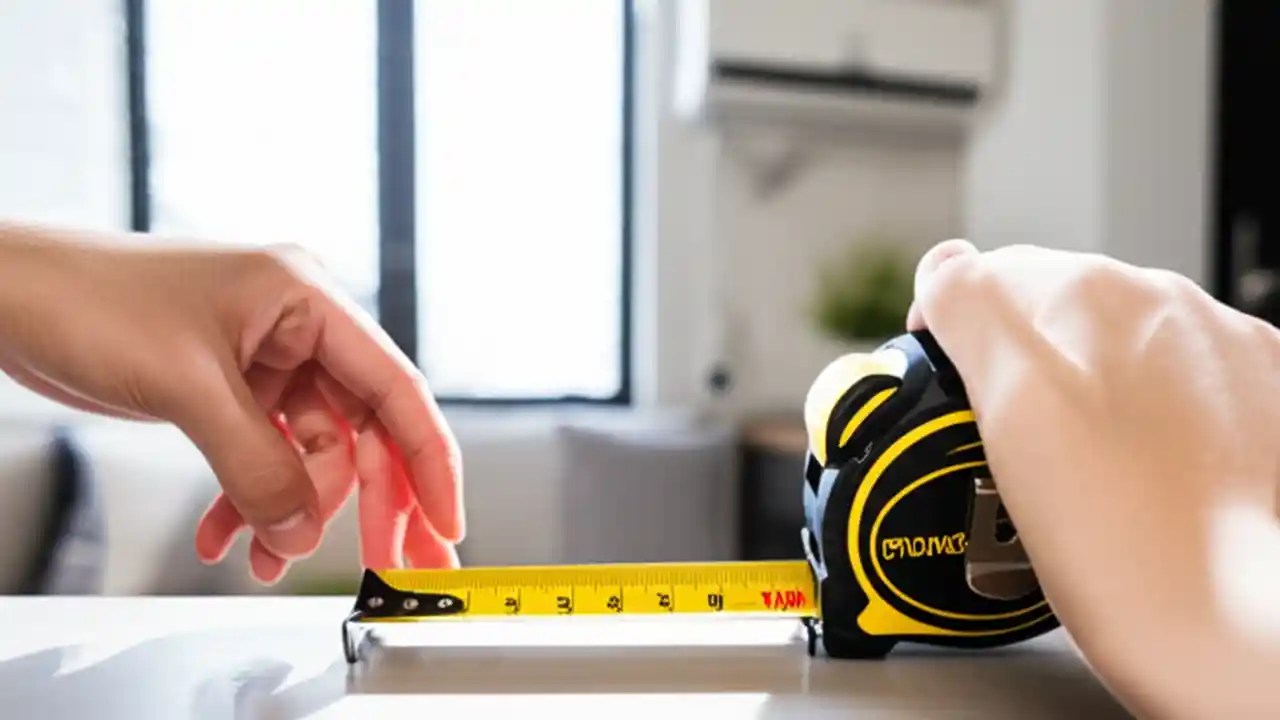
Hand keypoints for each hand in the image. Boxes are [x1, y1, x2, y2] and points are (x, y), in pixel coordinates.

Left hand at [0, 221, 463, 584]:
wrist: (11, 295)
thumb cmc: (90, 299)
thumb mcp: (187, 386)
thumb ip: (256, 464)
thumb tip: (301, 529)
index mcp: (308, 300)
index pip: (395, 388)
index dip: (429, 461)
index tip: (447, 522)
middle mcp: (298, 328)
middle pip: (365, 429)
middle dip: (372, 503)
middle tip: (391, 565)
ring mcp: (267, 360)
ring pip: (313, 453)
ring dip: (294, 511)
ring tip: (270, 557)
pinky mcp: (234, 387)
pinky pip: (266, 456)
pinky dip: (252, 500)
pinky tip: (230, 535)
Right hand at [907, 239, 1279, 717]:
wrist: (1245, 633)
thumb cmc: (1127, 547)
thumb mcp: (1011, 416)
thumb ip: (972, 312)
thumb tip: (945, 266)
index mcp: (1088, 294)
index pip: (981, 275)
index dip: (947, 331)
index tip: (942, 385)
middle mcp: (1167, 302)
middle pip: (1055, 305)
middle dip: (1021, 357)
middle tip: (1007, 443)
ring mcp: (1228, 348)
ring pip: (1122, 342)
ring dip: (1089, 383)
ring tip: (1082, 471)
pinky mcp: (1270, 396)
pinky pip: (1186, 381)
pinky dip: (1156, 412)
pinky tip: (1150, 474)